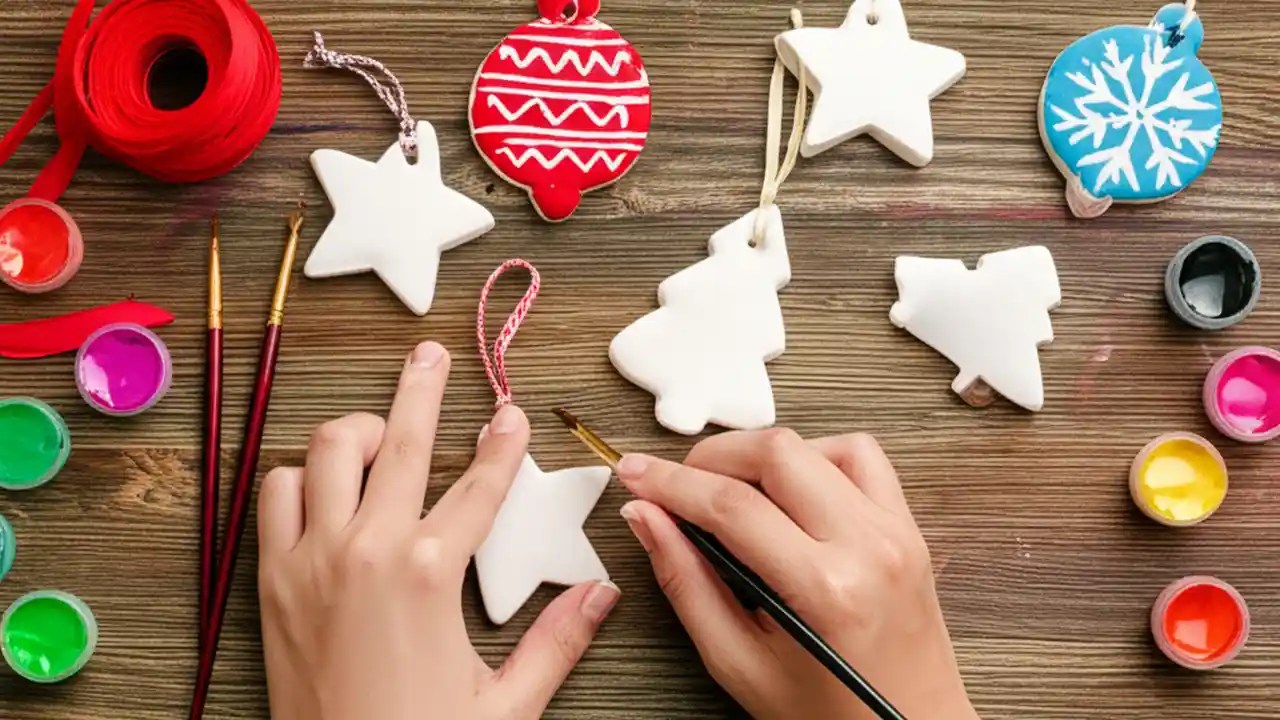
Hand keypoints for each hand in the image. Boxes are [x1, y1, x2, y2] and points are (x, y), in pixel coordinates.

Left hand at [256, 341, 619, 719]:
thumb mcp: (505, 703)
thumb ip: (558, 641)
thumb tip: (602, 593)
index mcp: (430, 574)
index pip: (480, 485)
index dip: (502, 444)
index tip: (511, 414)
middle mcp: (368, 551)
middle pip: (402, 440)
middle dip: (424, 388)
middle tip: (433, 355)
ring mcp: (313, 560)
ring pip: (330, 450)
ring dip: (360, 431)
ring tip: (385, 431)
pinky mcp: (274, 580)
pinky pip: (277, 494)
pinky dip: (301, 477)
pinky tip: (327, 486)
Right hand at [616, 429, 975, 719]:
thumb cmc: (833, 714)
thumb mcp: (739, 663)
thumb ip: (687, 584)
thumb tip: (648, 520)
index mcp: (827, 589)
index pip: (731, 505)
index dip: (670, 482)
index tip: (635, 474)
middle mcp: (869, 548)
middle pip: (776, 453)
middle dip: (711, 457)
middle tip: (676, 484)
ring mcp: (896, 531)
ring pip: (817, 443)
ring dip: (762, 455)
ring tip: (730, 491)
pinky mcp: (907, 527)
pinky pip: (860, 457)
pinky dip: (815, 457)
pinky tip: (788, 490)